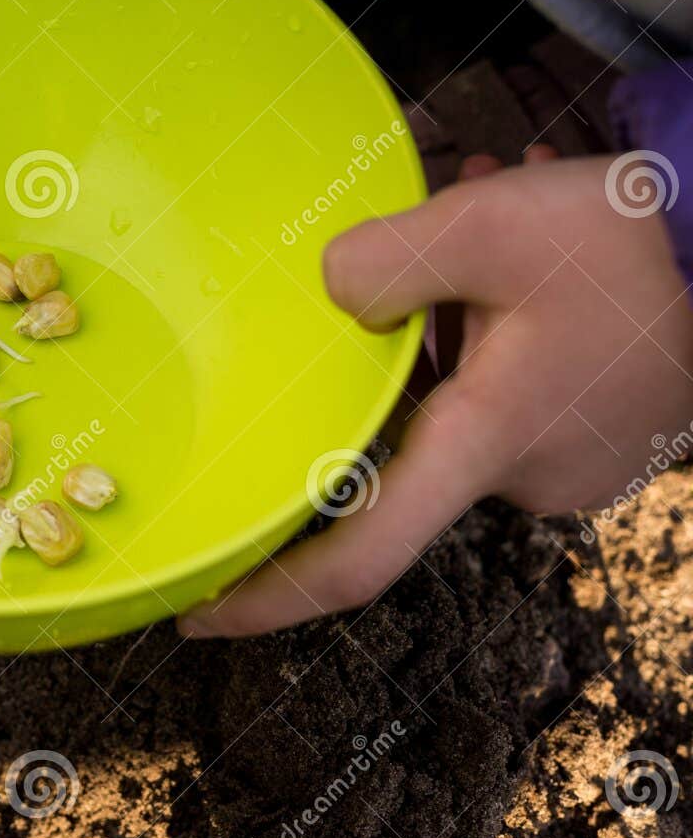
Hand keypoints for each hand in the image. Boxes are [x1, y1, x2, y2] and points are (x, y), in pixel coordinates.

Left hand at [178, 149, 692, 636]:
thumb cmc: (640, 243)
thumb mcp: (490, 225)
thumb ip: (383, 261)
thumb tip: (330, 290)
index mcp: (484, 446)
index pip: (360, 557)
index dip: (271, 596)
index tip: (198, 613)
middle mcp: (520, 474)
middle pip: (396, 443)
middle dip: (377, 362)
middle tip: (396, 273)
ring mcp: (562, 457)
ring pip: (452, 399)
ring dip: (441, 323)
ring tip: (470, 228)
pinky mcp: (589, 428)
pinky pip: (502, 387)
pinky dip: (484, 328)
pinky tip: (507, 258)